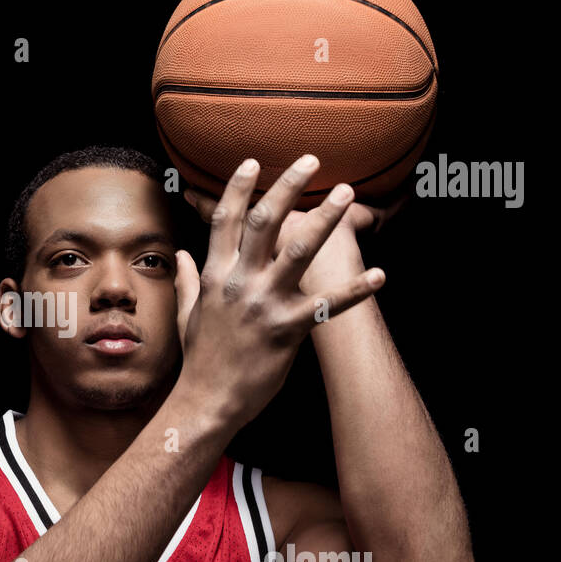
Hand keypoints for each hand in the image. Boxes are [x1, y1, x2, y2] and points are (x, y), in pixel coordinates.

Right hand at [173, 155, 384, 428]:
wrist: (207, 401)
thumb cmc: (200, 359)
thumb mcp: (188, 313)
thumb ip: (187, 279)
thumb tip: (181, 254)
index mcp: (214, 275)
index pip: (226, 220)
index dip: (239, 188)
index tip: (254, 161)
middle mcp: (238, 282)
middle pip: (264, 223)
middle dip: (288, 187)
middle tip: (312, 160)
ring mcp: (263, 304)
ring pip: (297, 252)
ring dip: (324, 220)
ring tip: (346, 194)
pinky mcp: (286, 330)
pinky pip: (326, 305)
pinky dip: (355, 291)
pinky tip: (379, 275)